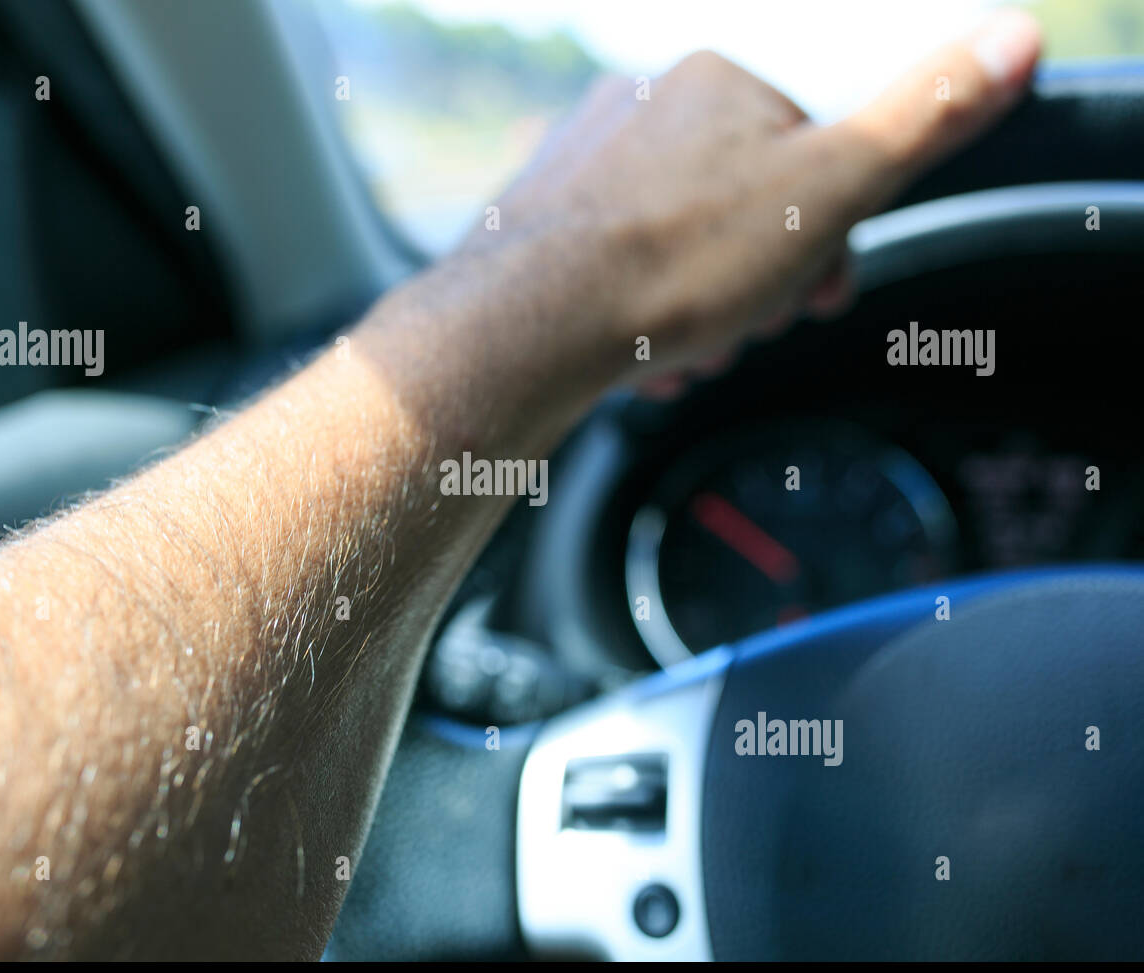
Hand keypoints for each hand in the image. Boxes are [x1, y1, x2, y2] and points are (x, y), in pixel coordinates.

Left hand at [460, 10, 1040, 392]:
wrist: (526, 326)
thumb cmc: (674, 262)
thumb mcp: (830, 190)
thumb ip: (923, 118)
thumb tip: (1017, 38)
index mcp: (716, 86)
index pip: (810, 159)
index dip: (828, 240)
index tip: (816, 298)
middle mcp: (637, 109)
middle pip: (742, 209)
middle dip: (759, 285)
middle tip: (747, 332)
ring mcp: (580, 167)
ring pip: (679, 251)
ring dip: (702, 316)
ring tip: (689, 353)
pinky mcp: (539, 228)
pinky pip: (618, 278)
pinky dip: (642, 325)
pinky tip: (643, 363)